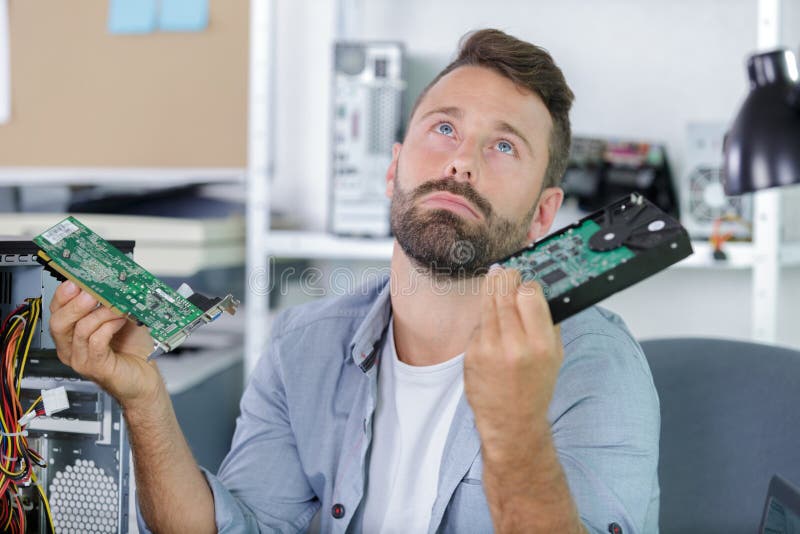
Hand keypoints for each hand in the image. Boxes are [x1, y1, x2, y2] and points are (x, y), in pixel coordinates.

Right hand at [49, 281, 162, 408]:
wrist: (145, 378)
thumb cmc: (133, 350)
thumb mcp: (121, 318)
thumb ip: (113, 301)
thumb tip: (114, 279)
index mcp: (72, 333)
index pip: (57, 310)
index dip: (64, 293)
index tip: (76, 278)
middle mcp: (72, 347)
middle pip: (58, 322)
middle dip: (75, 302)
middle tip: (90, 290)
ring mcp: (81, 359)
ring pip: (79, 329)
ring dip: (100, 313)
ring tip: (116, 304)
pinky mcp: (95, 367)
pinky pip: (95, 342)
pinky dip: (108, 327)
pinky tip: (120, 320)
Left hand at [464, 267, 562, 462]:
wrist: (512, 421)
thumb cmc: (534, 389)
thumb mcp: (555, 356)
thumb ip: (548, 324)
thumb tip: (538, 293)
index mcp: (541, 344)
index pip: (530, 295)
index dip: (527, 285)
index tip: (526, 283)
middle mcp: (515, 345)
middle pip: (505, 293)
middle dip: (505, 278)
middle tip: (505, 271)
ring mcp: (490, 349)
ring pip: (487, 304)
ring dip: (491, 289)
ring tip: (494, 278)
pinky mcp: (472, 353)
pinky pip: (478, 325)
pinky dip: (484, 320)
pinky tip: (490, 322)